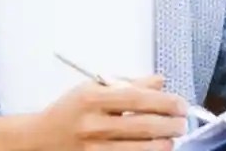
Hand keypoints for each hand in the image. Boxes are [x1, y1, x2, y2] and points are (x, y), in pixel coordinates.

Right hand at [27, 74, 189, 150]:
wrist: (42, 138)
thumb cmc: (71, 111)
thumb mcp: (93, 89)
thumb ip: (128, 84)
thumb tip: (160, 82)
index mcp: (92, 99)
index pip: (137, 98)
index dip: (164, 102)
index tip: (181, 104)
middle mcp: (93, 125)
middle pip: (144, 126)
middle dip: (172, 124)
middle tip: (183, 121)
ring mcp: (95, 149)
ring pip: (142, 149)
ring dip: (165, 143)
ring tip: (172, 136)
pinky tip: (156, 148)